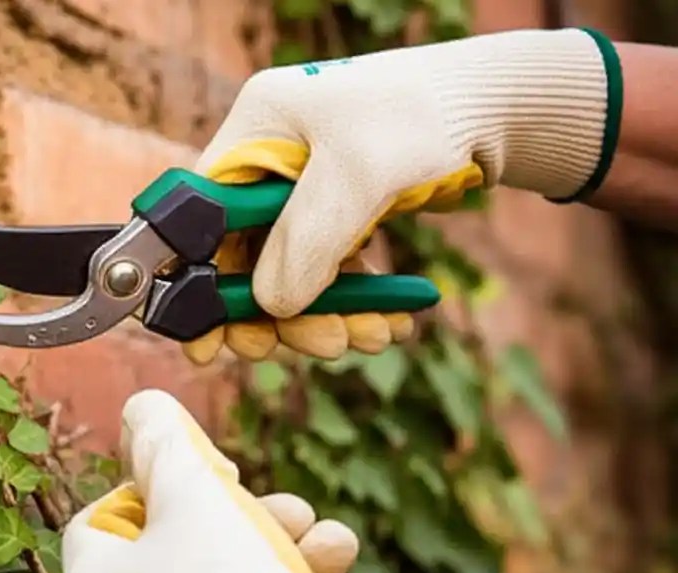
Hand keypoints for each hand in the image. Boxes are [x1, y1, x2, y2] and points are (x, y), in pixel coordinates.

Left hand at [61, 389, 463, 572]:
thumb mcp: (192, 493)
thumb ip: (164, 443)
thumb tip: (141, 409)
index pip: (101, 520)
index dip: (149, 484)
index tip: (197, 471)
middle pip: (170, 548)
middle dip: (234, 510)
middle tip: (271, 500)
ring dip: (275, 542)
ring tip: (313, 527)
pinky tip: (333, 554)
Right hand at [184, 28, 615, 364]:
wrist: (495, 105)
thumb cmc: (425, 115)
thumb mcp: (359, 172)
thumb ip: (307, 239)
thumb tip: (271, 307)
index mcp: (253, 134)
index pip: (200, 223)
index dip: (198, 286)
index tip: (206, 345)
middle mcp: (268, 163)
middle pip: (243, 260)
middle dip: (278, 314)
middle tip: (316, 345)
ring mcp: (302, 190)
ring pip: (290, 275)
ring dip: (324, 317)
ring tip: (369, 337)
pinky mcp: (337, 211)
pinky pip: (328, 271)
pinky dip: (352, 303)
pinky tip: (386, 324)